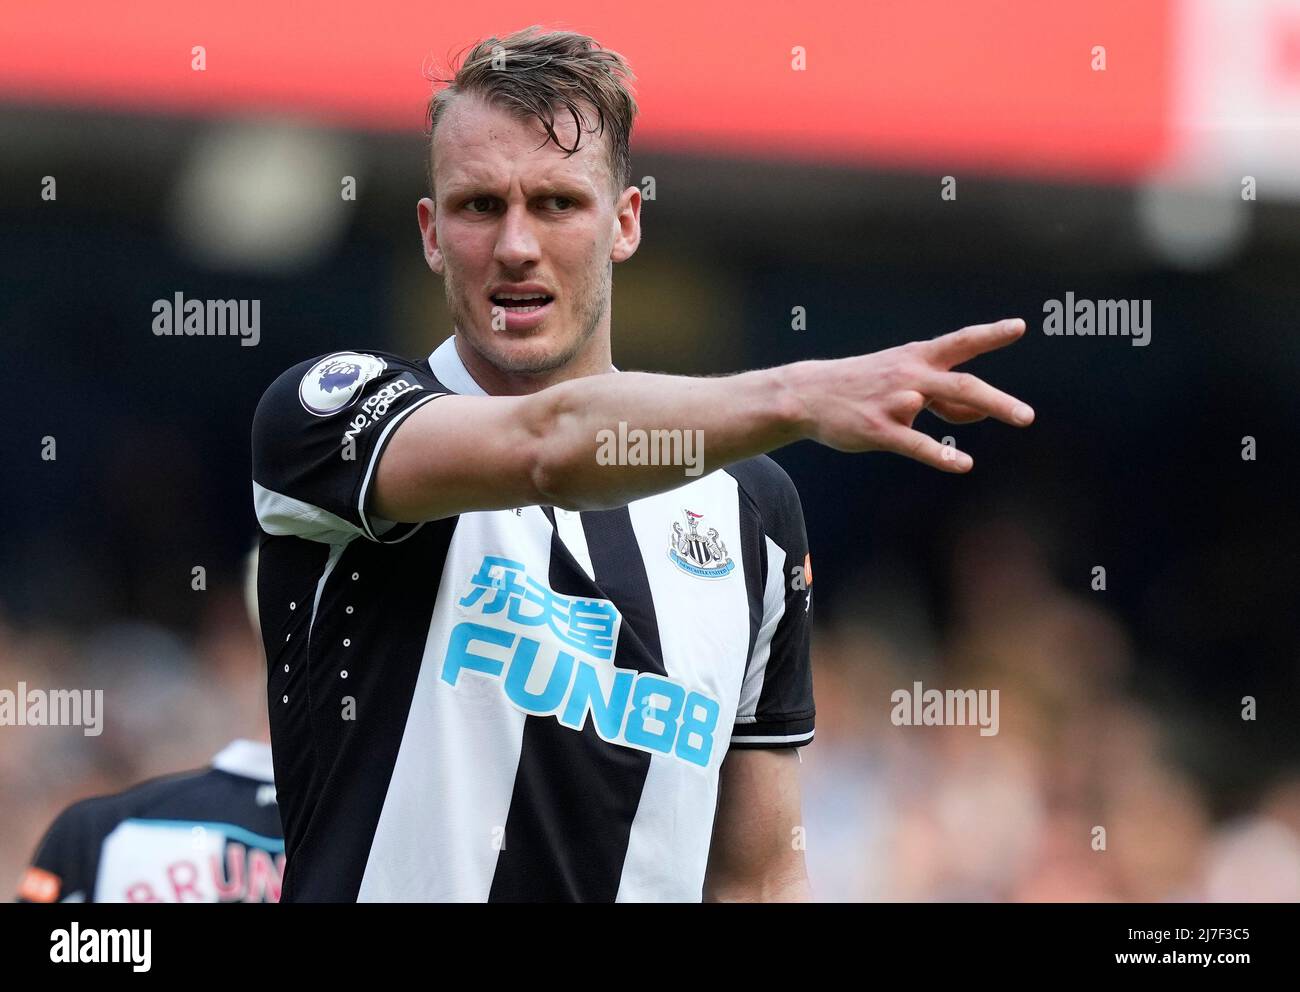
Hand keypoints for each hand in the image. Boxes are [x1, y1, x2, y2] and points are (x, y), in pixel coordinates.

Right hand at [799, 317, 1033, 471]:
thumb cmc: (863, 386)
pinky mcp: (878, 429)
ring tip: (1017, 419)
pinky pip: (915, 444)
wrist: (807, 394)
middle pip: (962, 384)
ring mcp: (894, 402)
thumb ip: (944, 396)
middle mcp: (909, 376)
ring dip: (978, 413)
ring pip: (941, 406)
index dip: (990, 335)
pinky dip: (941, 455)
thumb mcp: (903, 379)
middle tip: (1027, 416)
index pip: (960, 342)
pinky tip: (963, 463)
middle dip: (998, 399)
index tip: (1019, 326)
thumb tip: (982, 411)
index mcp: (917, 358)